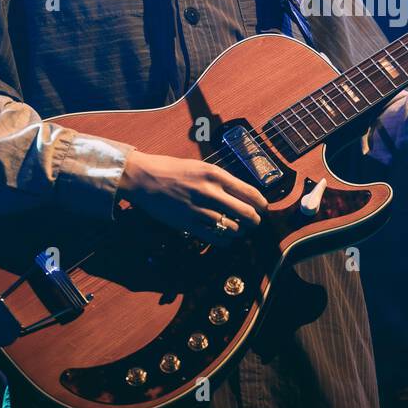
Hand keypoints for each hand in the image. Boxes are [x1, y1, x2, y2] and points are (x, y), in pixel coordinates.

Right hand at [116, 150, 266, 239]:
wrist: (144, 178)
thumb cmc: (172, 169)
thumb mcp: (201, 166)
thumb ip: (222, 179)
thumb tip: (242, 193)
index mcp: (216, 175)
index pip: (251, 193)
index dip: (262, 204)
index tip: (263, 208)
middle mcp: (211, 192)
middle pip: (247, 213)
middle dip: (255, 220)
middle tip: (254, 222)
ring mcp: (199, 209)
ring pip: (233, 228)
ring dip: (239, 231)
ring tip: (238, 230)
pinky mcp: (188, 223)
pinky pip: (215, 238)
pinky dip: (225, 240)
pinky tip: (224, 237)